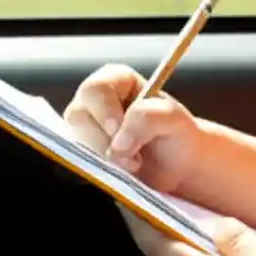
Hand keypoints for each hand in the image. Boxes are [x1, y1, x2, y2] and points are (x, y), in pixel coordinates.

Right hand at [63, 63, 204, 191]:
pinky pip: (77, 165)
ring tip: (132, 165)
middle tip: (133, 156)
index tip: (117, 129)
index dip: (105, 110)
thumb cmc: (177, 136)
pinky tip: (119, 175)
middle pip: (79, 117)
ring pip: (76, 144)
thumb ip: (148, 118)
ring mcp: (83, 130)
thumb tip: (117, 143)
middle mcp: (93, 103)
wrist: (179, 170)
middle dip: (105, 141)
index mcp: (116, 81)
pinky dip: (97, 173)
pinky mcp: (81, 156)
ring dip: (104, 161)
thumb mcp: (174, 119)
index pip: (96, 89)